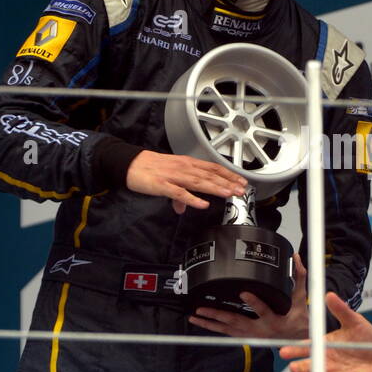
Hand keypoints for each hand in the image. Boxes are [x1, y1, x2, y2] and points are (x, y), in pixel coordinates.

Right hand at [126, 150, 245, 213]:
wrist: (130, 164)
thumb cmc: (150, 168)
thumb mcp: (169, 179)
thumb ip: (179, 195)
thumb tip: (183, 207)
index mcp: (187, 163)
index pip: (212, 168)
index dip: (228, 174)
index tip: (241, 181)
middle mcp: (184, 168)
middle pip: (209, 175)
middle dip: (227, 182)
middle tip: (241, 190)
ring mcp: (174, 176)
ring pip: (199, 182)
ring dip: (215, 187)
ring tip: (228, 193)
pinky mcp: (163, 185)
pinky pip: (180, 193)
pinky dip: (192, 198)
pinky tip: (202, 204)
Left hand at [188, 255, 309, 339]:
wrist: (298, 340)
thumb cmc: (299, 320)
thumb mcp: (301, 298)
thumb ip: (299, 277)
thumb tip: (296, 258)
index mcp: (274, 320)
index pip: (264, 311)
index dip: (254, 303)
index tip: (243, 293)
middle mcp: (260, 330)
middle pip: (236, 322)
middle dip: (217, 316)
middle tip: (201, 309)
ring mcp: (251, 335)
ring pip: (227, 330)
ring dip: (210, 324)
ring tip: (195, 317)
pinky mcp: (247, 337)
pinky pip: (228, 333)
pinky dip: (214, 328)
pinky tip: (203, 322)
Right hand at [281, 293, 371, 371]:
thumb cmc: (368, 341)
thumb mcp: (354, 322)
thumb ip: (341, 310)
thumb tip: (330, 295)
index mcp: (324, 346)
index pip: (306, 348)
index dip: (294, 350)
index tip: (285, 351)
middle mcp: (325, 362)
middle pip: (306, 366)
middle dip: (298, 368)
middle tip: (294, 367)